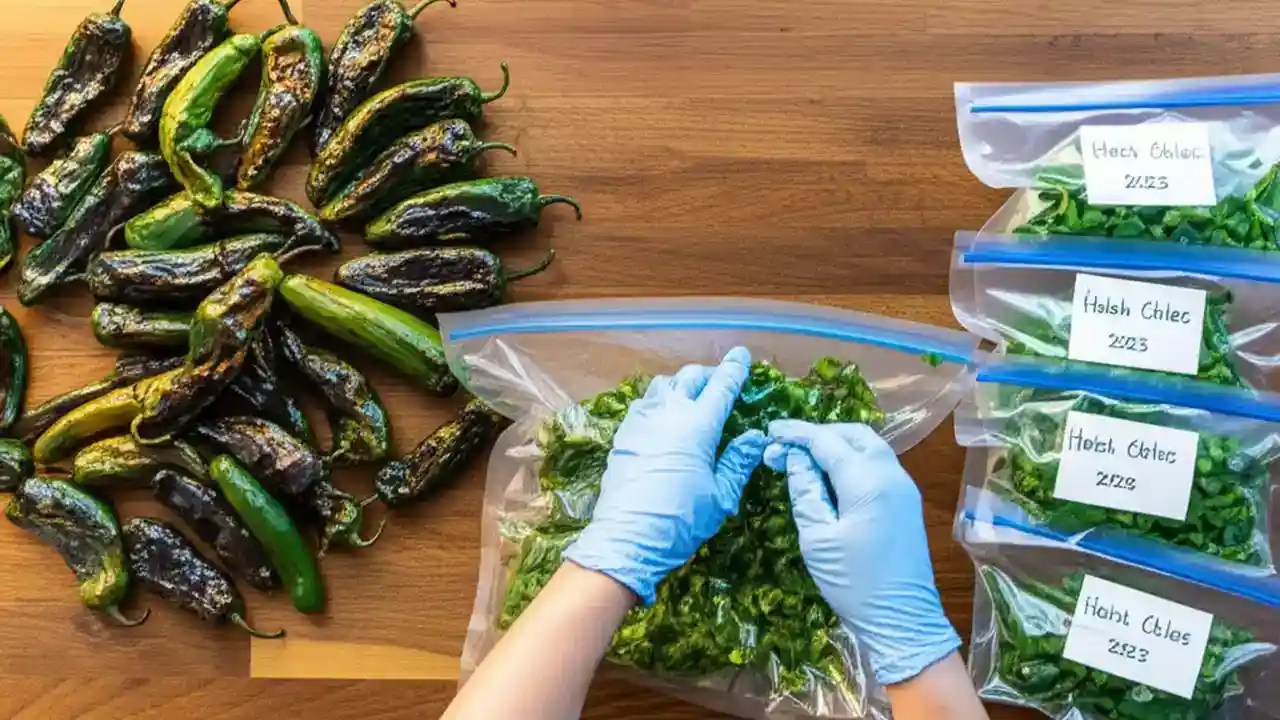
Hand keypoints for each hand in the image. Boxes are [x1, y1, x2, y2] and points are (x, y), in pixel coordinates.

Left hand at [564, 347, 766, 604]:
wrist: (627, 537)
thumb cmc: (682, 519)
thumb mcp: (721, 494)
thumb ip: (739, 461)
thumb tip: (755, 437)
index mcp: (699, 424)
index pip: (721, 386)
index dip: (734, 369)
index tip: (742, 355)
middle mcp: (669, 413)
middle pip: (690, 377)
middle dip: (708, 374)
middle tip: (720, 382)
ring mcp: (642, 420)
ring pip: (664, 385)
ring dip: (681, 384)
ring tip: (691, 396)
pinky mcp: (624, 433)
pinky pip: (644, 403)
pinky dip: (659, 400)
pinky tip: (664, 416)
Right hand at [765, 421, 959, 685]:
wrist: (901, 618)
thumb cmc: (854, 582)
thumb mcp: (817, 537)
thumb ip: (805, 490)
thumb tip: (794, 457)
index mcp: (867, 481)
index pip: (826, 441)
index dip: (796, 433)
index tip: (769, 431)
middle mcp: (891, 474)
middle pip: (853, 435)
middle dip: (818, 433)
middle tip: (786, 445)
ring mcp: (903, 487)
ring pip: (868, 447)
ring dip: (836, 445)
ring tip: (804, 457)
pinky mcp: (906, 502)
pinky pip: (877, 464)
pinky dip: (851, 459)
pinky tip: (830, 475)